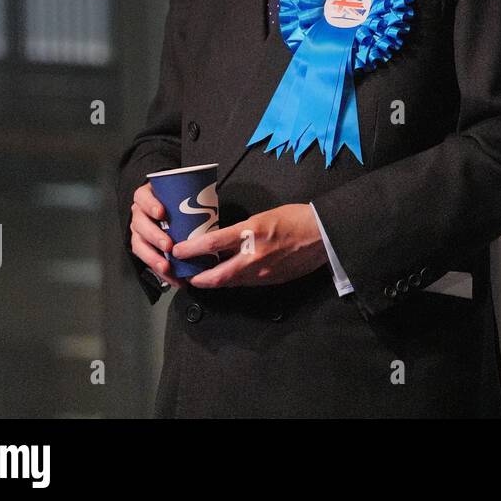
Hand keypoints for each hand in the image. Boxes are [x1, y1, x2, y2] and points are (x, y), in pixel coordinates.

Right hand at [129, 182, 185, 289]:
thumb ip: (193, 198)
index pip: (142, 197)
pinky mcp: (144, 247)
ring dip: (152, 257)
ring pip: (140, 245)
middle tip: (168, 245)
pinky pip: (147, 259)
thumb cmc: (182, 203)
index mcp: (148, 197)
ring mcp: (140, 231)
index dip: (149, 205)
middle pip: (140, 224)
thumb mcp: (183, 196)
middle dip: (154, 236)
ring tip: (166, 267)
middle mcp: (141, 214)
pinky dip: (158, 269)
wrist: (177, 215)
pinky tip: (169, 276)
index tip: (161, 213)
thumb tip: (211, 201)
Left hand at [173, 203, 328, 287]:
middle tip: (185, 275)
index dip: (189, 250)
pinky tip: (229, 274)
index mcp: (251, 233)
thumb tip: (220, 242)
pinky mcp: (271, 281)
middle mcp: (253, 257)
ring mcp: (263, 273)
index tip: (177, 251)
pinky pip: (246, 283)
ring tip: (203, 275)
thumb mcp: (262, 217)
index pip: (211, 244)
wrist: (323, 234)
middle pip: (215, 277)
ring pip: (229, 283)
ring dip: (213, 281)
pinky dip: (233, 280)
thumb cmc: (294, 218)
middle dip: (196, 278)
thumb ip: (240, 232)